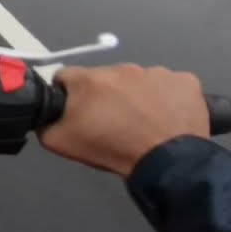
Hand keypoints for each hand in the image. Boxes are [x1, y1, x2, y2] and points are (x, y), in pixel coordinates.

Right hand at [38, 64, 208, 176]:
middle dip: (106, 96)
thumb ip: (45, 123)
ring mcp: (157, 71)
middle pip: (105, 79)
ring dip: (137, 97)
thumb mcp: (61, 144)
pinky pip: (170, 85)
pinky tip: (168, 117)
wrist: (168, 163)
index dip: (69, 95)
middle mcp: (122, 68)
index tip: (79, 113)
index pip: (66, 77)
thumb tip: (46, 114)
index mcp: (89, 80)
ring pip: (139, 81)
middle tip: (114, 123)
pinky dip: (167, 98)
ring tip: (145, 123)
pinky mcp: (185, 80)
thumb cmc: (113, 150)